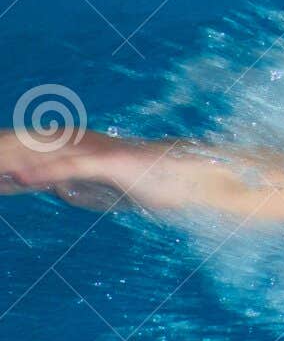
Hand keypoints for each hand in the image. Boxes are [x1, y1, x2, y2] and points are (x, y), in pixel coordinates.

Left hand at [0, 130, 178, 207]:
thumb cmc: (169, 186)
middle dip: (11, 154)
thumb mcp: (119, 192)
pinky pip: (71, 167)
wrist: (206, 181)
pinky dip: (43, 171)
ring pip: (50, 155)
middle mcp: (95, 149)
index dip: (17, 161)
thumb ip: (90, 189)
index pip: (47, 156)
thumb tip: (61, 189)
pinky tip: (21, 180)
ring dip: (18, 161)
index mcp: (94, 156)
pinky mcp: (113, 163)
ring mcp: (104, 154)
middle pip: (41, 148)